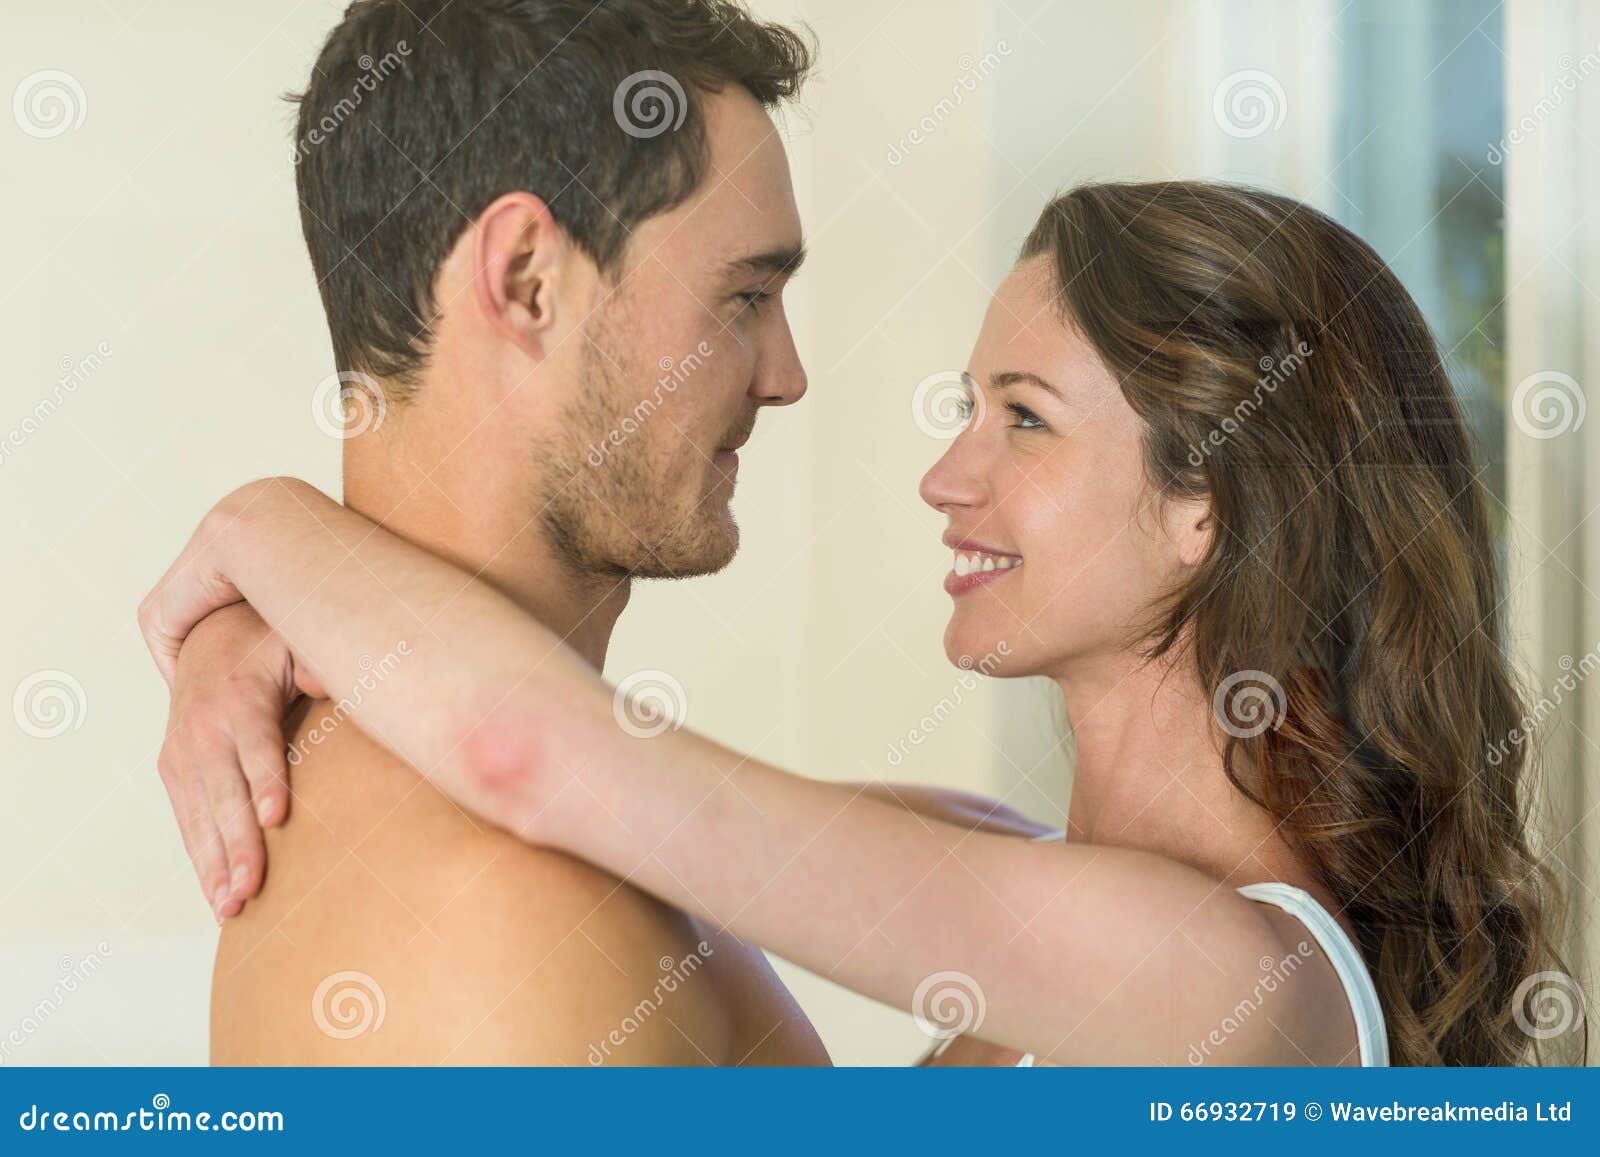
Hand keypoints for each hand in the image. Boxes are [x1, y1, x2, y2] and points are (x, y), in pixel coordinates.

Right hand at [158, 602, 310, 918]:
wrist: (206, 635)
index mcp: (240, 702)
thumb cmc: (267, 645)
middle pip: (224, 795)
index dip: (266, 782)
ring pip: (199, 818)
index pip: (257, 748)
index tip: (277, 818)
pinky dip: (200, 859)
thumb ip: (313, 663)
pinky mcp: (172, 769)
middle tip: (250, 889)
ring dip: (214, 866)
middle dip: (237, 845)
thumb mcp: (293, 640)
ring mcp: (183, 754)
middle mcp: (204, 731)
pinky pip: (186, 821)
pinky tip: (216, 896)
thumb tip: (328, 682)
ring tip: (231, 908)